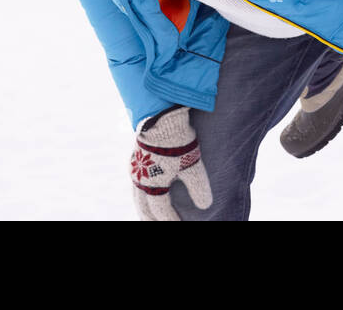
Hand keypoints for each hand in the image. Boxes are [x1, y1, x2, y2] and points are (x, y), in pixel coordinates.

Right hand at [130, 106, 211, 220]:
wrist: (162, 117)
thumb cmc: (178, 143)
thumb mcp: (192, 166)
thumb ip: (198, 188)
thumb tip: (206, 206)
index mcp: (152, 184)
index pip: (160, 210)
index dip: (170, 220)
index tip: (179, 225)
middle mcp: (140, 179)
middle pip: (143, 207)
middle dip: (150, 220)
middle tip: (159, 225)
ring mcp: (136, 168)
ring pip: (137, 196)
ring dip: (144, 208)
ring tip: (150, 216)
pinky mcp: (137, 157)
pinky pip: (137, 182)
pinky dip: (142, 193)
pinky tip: (147, 190)